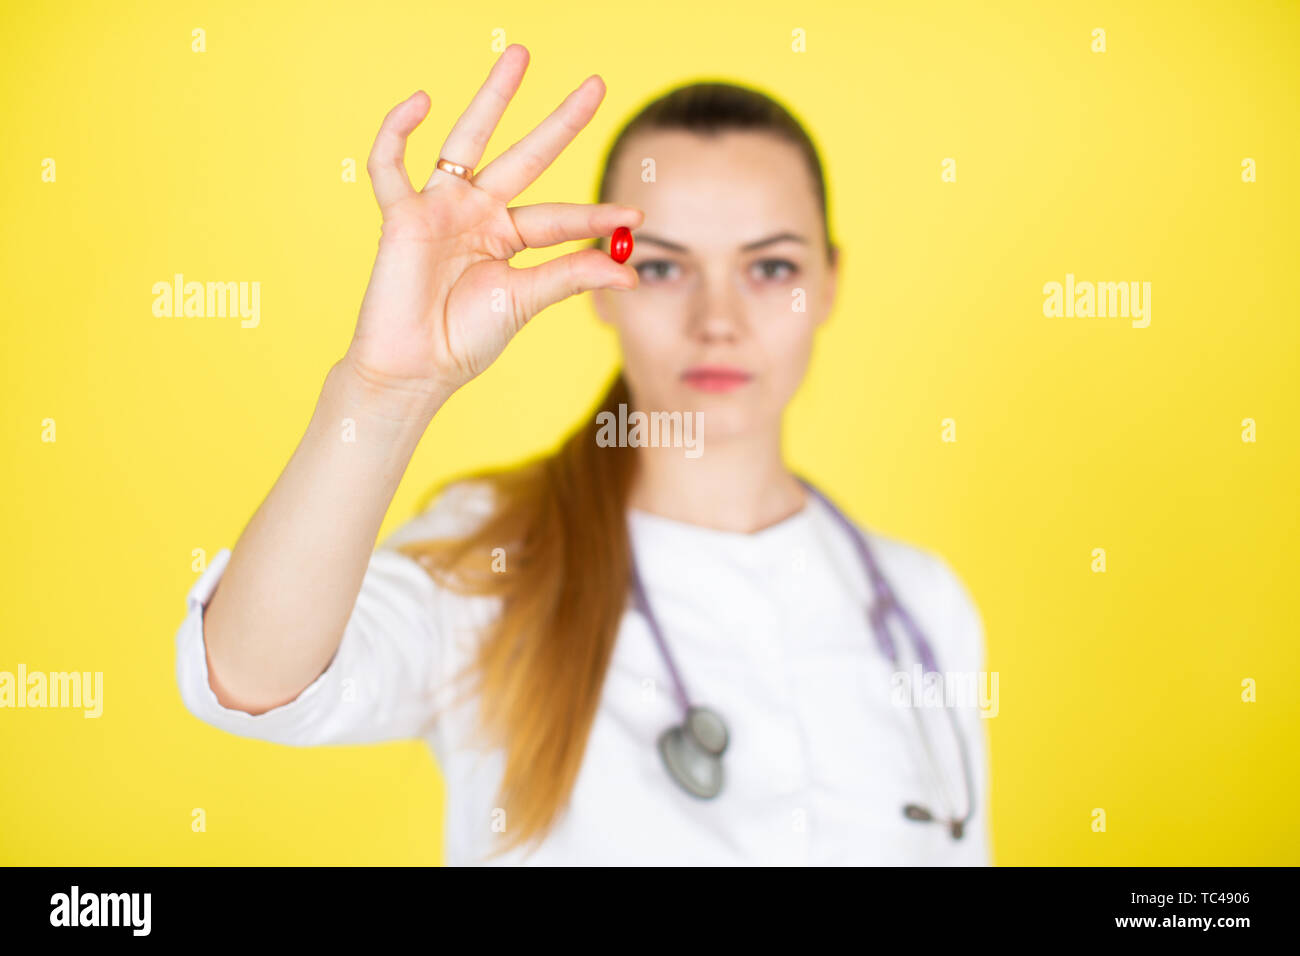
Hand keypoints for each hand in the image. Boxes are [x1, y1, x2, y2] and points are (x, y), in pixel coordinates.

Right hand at [344, 44, 641, 412]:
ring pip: (467, 141)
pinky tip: (421, 101)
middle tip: (596, 85)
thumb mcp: (525, 302)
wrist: (415, 368)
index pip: (559, 216)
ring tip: (520, 56)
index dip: (596, 216)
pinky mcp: (403, 214)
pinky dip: (398, 131)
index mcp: (508, 238)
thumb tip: (632, 270)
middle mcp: (478, 215)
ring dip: (492, 98)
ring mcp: (441, 209)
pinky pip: (392, 164)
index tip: (636, 216)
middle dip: (559, 122)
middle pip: (524, 157)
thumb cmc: (465, 340)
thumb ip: (571, 276)